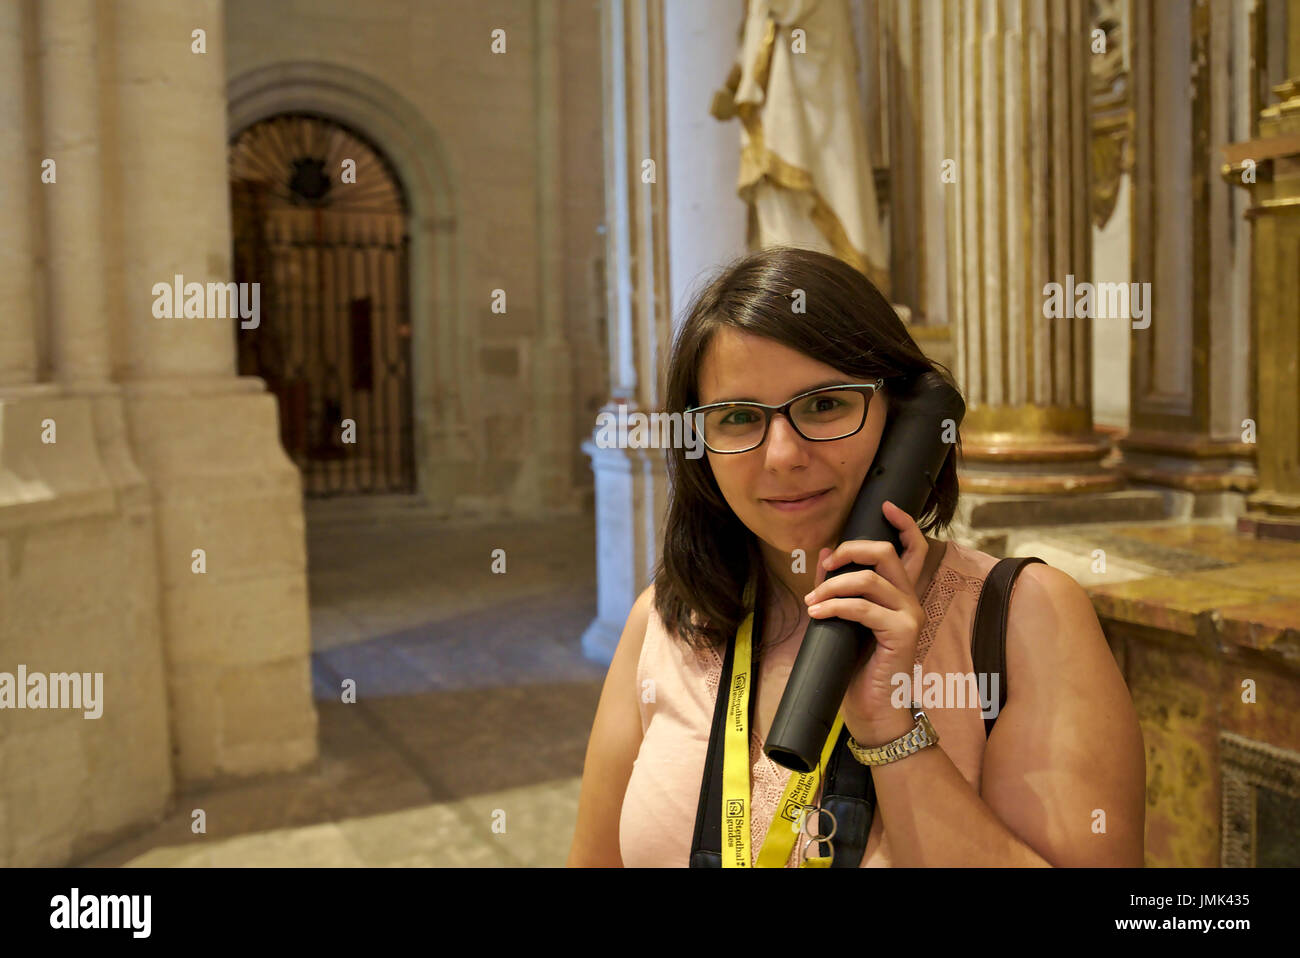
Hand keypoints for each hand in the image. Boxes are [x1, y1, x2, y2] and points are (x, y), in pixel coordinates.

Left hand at [802, 500, 928, 745]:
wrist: (873, 711)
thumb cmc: (857, 667)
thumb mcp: (845, 620)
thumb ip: (840, 590)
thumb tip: (824, 556)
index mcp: (901, 594)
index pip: (914, 549)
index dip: (903, 523)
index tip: (886, 506)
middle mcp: (911, 600)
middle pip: (887, 553)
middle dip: (850, 551)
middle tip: (825, 565)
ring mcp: (909, 616)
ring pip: (870, 580)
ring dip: (833, 586)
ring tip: (812, 603)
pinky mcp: (902, 633)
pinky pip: (863, 608)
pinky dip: (835, 607)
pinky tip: (818, 614)